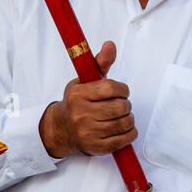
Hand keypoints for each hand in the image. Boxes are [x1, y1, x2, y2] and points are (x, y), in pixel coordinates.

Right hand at [38, 40, 136, 158]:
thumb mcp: (84, 81)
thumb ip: (99, 63)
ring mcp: (88, 133)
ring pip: (125, 123)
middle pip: (121, 107)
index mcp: (78, 95)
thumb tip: (110, 44)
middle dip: (125, 104)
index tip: (120, 91)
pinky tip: (123, 128)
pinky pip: (124, 139)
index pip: (112, 88)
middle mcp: (81, 115)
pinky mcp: (96, 147)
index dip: (122, 89)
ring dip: (129, 118)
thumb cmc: (78, 102)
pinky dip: (130, 133)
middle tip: (120, 105)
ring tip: (121, 116)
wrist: (62, 129)